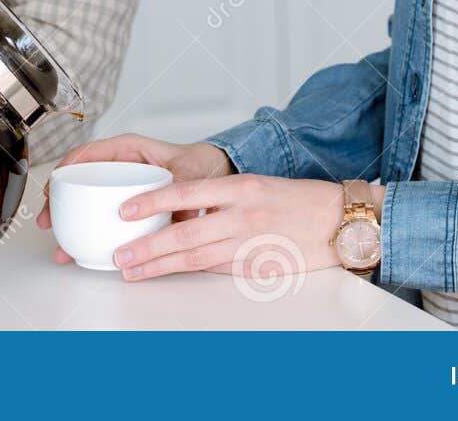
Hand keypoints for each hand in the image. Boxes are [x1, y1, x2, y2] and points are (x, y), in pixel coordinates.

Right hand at [34, 134, 235, 262]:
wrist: (215, 177)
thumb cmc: (200, 165)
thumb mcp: (190, 172)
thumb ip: (182, 188)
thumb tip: (179, 211)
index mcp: (130, 149)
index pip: (88, 152)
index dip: (66, 168)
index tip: (53, 186)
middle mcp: (122, 166)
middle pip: (80, 179)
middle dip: (58, 200)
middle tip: (48, 220)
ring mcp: (123, 188)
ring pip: (87, 201)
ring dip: (70, 222)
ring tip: (61, 245)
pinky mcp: (129, 207)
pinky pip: (103, 218)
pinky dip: (91, 232)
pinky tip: (84, 250)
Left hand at [105, 172, 348, 281]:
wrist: (338, 221)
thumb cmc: (297, 200)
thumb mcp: (256, 184)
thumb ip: (219, 195)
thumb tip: (177, 209)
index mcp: (240, 187)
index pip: (186, 193)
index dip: (152, 203)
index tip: (126, 211)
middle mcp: (243, 216)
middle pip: (184, 235)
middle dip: (147, 247)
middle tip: (119, 255)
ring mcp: (249, 245)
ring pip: (195, 258)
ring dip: (159, 266)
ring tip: (132, 270)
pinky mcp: (256, 268)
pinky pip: (215, 269)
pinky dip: (189, 272)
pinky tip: (167, 273)